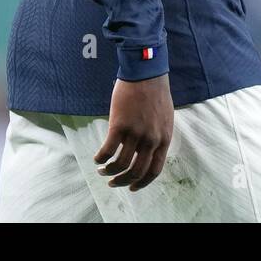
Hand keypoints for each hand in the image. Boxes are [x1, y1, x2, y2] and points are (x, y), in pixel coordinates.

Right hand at [94, 74, 174, 190]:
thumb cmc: (155, 93)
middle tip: (112, 182)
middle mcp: (151, 139)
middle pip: (136, 172)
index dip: (142, 183)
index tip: (132, 188)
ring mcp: (136, 133)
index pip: (154, 170)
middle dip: (122, 182)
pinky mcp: (120, 125)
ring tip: (102, 170)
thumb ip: (157, 136)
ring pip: (121, 164)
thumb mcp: (165, 119)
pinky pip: (108, 150)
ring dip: (109, 171)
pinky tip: (96, 158)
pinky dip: (100, 158)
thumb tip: (146, 152)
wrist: (146, 73)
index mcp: (164, 139)